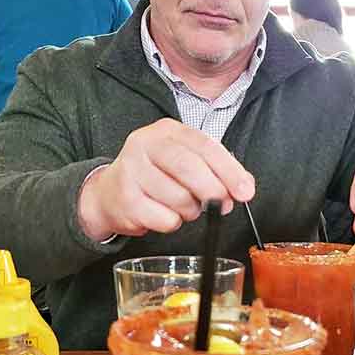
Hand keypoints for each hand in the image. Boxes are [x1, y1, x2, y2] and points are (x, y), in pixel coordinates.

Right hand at [78, 119, 254, 239]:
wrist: (109, 193)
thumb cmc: (155, 176)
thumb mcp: (185, 162)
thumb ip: (216, 170)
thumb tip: (244, 187)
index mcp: (166, 130)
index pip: (204, 146)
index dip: (229, 170)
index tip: (246, 191)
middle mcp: (145, 144)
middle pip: (189, 168)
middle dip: (214, 191)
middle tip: (224, 206)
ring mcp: (131, 171)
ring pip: (179, 198)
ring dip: (191, 211)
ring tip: (184, 208)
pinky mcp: (125, 199)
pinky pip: (165, 219)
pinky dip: (173, 223)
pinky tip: (163, 214)